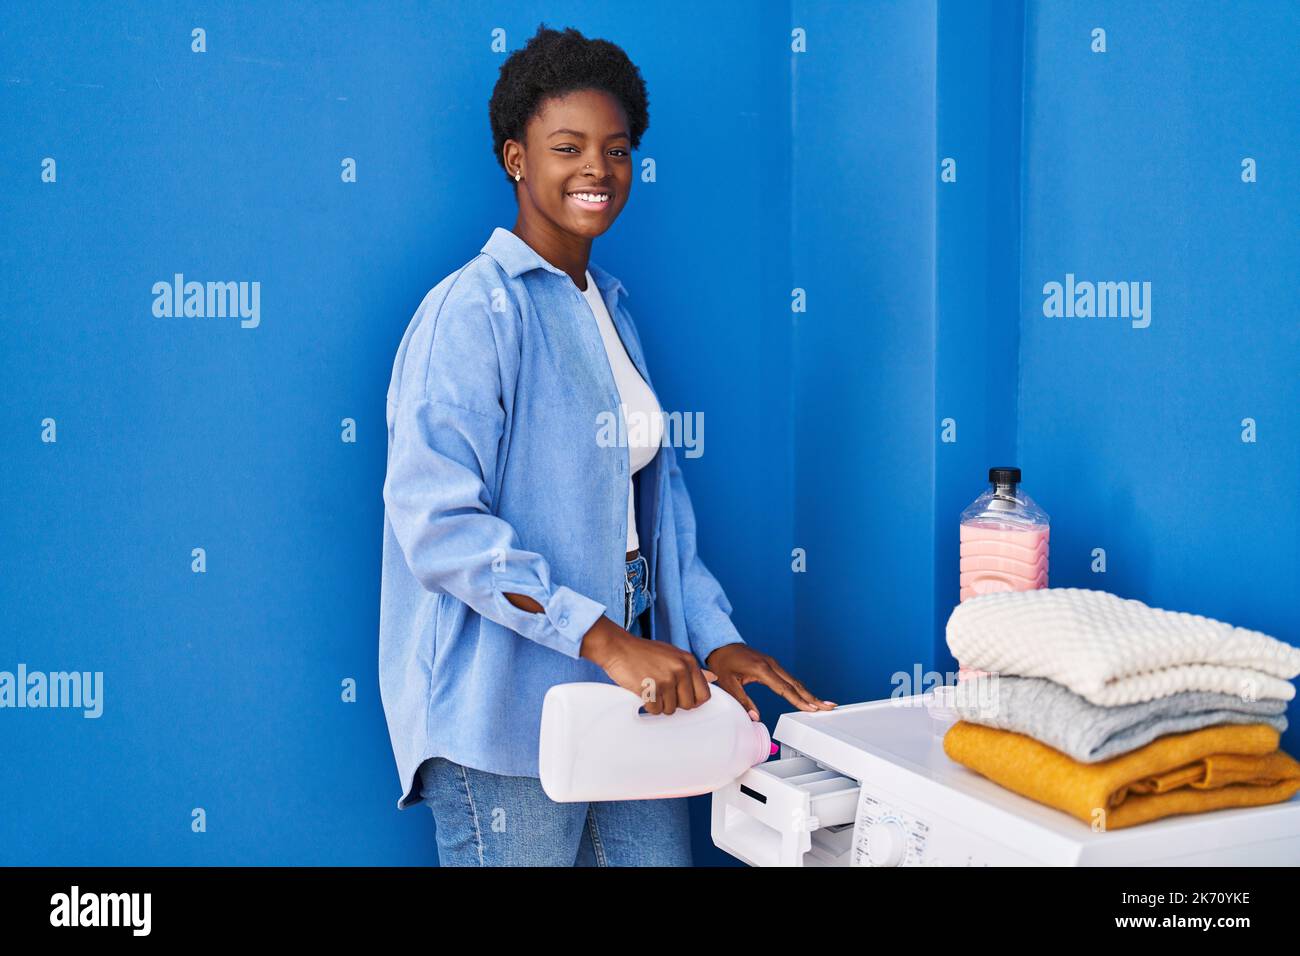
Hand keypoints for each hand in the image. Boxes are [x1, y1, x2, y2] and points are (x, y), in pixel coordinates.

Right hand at [579, 615, 713, 715]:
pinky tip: (642, 692)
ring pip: (670, 710)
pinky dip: (648, 706)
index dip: (692, 700)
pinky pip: (655, 710)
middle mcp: (680, 670)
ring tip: (650, 688)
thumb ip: (691, 668)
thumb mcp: (672, 654)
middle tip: (661, 691)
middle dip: (675, 703)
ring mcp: (666, 679)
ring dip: (659, 704)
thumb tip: (713, 677)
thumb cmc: (644, 652)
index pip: (704, 694)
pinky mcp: (651, 689)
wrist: (618, 647)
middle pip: (688, 705)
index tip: (680, 696)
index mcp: (688, 661)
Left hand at [705, 643, 835, 720]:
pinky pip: (789, 678)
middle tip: (829, 706)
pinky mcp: (772, 664)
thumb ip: (742, 701)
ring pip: (795, 681)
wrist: (721, 645)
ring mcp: (773, 663)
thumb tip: (755, 717)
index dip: (799, 700)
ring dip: (809, 693)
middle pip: (795, 684)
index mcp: (761, 669)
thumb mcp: (728, 683)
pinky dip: (800, 688)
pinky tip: (807, 695)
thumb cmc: (723, 664)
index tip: (812, 708)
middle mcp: (771, 664)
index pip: (784, 688)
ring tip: (824, 704)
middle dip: (813, 697)